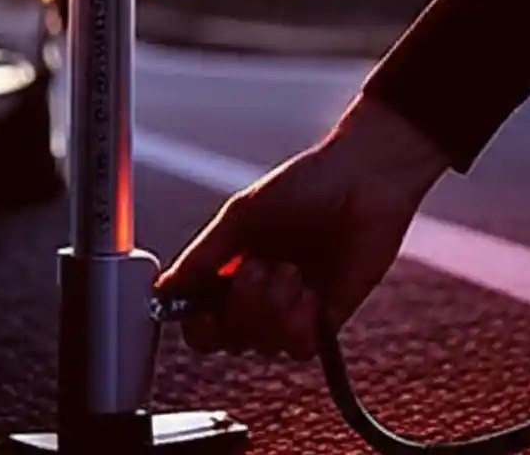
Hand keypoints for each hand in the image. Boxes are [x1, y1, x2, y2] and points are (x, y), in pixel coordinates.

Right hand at [155, 95, 449, 360]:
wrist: (365, 181)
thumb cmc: (306, 185)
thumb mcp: (242, 215)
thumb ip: (203, 255)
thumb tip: (164, 288)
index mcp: (231, 266)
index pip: (200, 316)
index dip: (196, 322)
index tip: (201, 309)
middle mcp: (260, 292)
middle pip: (228, 337)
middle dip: (239, 308)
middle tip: (257, 269)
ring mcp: (293, 307)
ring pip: (263, 345)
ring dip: (273, 308)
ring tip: (292, 270)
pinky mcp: (327, 318)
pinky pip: (299, 349)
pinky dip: (298, 326)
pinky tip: (309, 294)